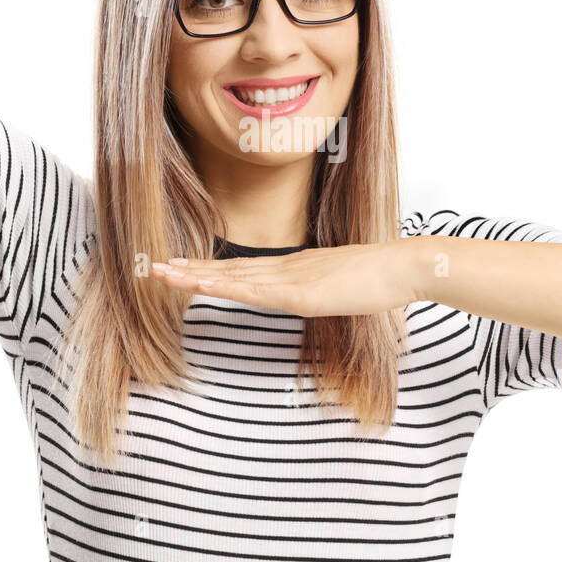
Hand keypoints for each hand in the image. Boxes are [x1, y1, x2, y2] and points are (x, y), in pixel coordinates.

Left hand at [150, 240, 424, 316]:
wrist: (405, 266)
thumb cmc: (381, 278)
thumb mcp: (341, 286)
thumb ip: (322, 289)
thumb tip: (312, 294)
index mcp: (293, 268)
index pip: (242, 270)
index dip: (210, 269)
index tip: (182, 268)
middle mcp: (285, 269)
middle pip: (230, 270)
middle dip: (191, 271)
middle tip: (156, 268)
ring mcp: (292, 279)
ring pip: (235, 278)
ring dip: (198, 277)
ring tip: (166, 275)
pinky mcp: (302, 292)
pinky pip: (257, 292)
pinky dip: (227, 289)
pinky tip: (205, 288)